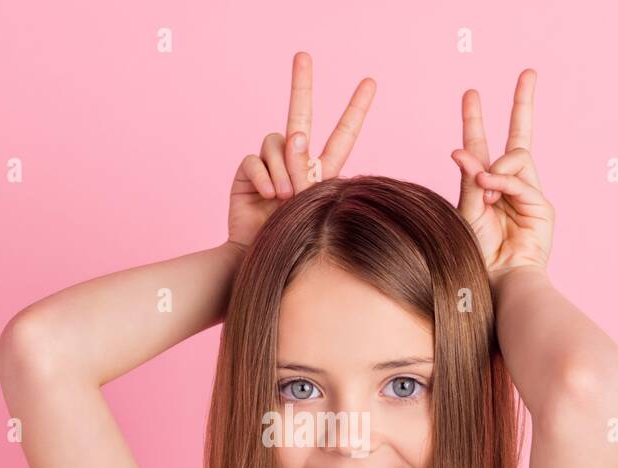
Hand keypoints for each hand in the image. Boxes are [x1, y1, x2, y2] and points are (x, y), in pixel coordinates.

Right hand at [227, 52, 375, 250]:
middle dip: (301, 83)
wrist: (258, 262)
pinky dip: (264, 175)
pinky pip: (255, 158)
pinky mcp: (248, 173)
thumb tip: (295, 137)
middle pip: (300, 114)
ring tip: (285, 196)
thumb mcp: (313, 209)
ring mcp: (269, 166)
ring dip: (283, 166)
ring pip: (277, 141)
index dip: (355, 109)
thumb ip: (307, 174)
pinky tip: (268, 196)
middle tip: (303, 55)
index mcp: (320, 171)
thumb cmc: (294, 244)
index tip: (370, 82)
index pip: (342, 135)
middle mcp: (294, 162)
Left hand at [450, 69, 553, 281]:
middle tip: (528, 72)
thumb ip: (468, 180)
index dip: (474, 119)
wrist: (496, 284)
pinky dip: (504, 184)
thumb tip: (460, 150)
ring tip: (484, 189)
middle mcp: (508, 187)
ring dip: (497, 169)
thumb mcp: (465, 212)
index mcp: (484, 186)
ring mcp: (528, 196)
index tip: (471, 93)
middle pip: (519, 137)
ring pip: (517, 158)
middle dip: (523, 103)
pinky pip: (521, 184)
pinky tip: (490, 190)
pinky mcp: (542, 209)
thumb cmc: (475, 255)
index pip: (479, 145)